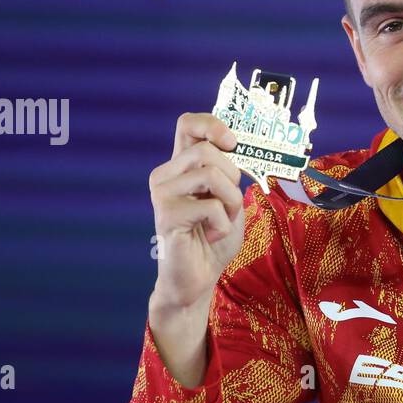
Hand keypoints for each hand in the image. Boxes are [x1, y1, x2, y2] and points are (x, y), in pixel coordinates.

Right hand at [148, 112, 247, 313]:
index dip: (212, 124)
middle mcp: (165, 174)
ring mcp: (162, 193)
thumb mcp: (229, 199)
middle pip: (208, 150)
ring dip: (231, 202)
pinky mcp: (166, 214)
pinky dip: (223, 225)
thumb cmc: (214, 238)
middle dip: (233, 178)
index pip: (188, 124)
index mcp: (180, 166)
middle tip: (229, 206)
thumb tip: (240, 148)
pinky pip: (211, 206)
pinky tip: (211, 236)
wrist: (198, 278)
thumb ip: (230, 173)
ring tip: (221, 222)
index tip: (232, 142)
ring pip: (212, 174)